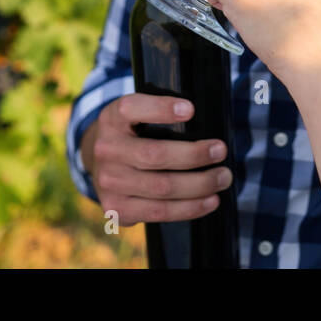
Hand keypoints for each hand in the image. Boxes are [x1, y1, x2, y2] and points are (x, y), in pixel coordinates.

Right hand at [82, 94, 231, 223]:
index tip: (190, 109)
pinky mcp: (116, 208)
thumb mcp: (135, 114)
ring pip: (162, 188)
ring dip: (200, 184)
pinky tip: (209, 201)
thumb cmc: (132, 134)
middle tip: (221, 151)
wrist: (97, 162)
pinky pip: (159, 212)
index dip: (160, 109)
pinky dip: (190, 208)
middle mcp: (106, 150)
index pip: (132, 109)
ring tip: (222, 178)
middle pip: (155, 155)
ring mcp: (108, 182)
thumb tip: (205, 122)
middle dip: (194, 154)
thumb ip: (159, 113)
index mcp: (112, 118)